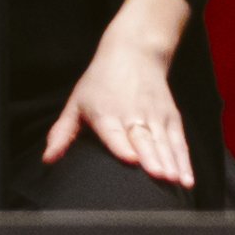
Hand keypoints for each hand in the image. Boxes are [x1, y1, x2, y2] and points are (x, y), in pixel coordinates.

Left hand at [41, 10, 194, 189]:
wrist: (134, 52)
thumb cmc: (100, 82)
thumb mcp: (76, 103)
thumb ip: (62, 134)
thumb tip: (47, 159)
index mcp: (106, 113)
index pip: (114, 132)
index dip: (122, 145)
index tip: (130, 159)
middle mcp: (132, 115)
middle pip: (144, 139)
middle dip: (153, 159)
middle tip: (160, 177)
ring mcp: (155, 116)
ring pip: (164, 142)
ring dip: (171, 163)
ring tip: (176, 182)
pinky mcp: (171, 118)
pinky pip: (179, 143)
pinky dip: (184, 161)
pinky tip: (187, 180)